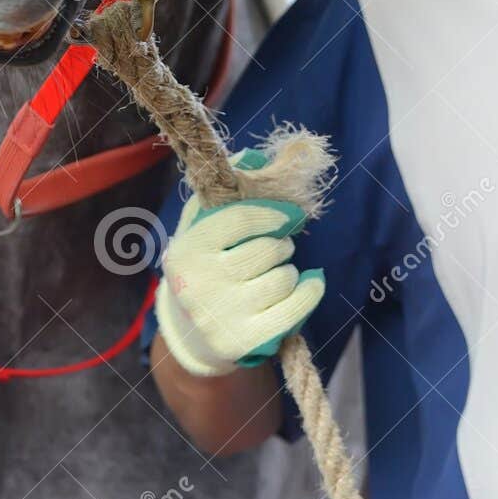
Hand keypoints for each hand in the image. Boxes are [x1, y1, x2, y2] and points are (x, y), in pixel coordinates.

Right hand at [158, 153, 324, 377]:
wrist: (192, 334)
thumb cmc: (204, 269)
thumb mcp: (201, 232)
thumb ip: (222, 196)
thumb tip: (252, 157)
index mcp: (187, 249)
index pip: (239, 218)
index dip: (271, 213)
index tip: (288, 215)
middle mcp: (199, 284)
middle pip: (267, 250)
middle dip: (280, 245)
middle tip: (273, 250)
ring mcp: (222, 315)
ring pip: (283, 278)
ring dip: (289, 271)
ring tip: (274, 274)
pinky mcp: (244, 342)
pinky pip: (295, 308)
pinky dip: (309, 292)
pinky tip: (310, 284)